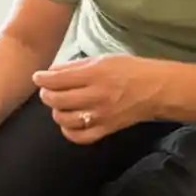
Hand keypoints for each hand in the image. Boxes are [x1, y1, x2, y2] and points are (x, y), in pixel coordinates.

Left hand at [32, 54, 159, 144]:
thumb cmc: (131, 70)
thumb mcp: (104, 59)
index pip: (58, 79)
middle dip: (46, 94)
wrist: (157, 90)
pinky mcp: (106, 129)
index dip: (42, 79)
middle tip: (47, 90)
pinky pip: (79, 136)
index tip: (38, 77)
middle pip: (57, 99)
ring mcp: (101, 115)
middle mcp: (96, 95)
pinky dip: (68, 130)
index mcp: (96, 74)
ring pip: (64, 118)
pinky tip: (69, 121)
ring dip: (56, 111)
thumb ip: (76, 65)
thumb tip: (51, 71)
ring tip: (59, 104)